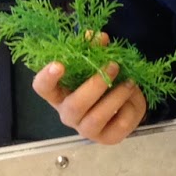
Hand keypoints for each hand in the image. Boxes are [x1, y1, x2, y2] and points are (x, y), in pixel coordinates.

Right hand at [31, 31, 146, 144]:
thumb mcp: (99, 64)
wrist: (125, 104)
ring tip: (130, 82)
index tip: (59, 64)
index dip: (47, 77)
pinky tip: (133, 98)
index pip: (42, 88)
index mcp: (59, 93)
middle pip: (74, 106)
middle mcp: (68, 114)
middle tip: (113, 66)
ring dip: (115, 97)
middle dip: (95, 85)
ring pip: (96, 118)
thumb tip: (98, 37)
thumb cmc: (104, 82)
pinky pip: (118, 126)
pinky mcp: (107, 138)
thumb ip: (95, 49)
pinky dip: (130, 109)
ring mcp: (86, 129)